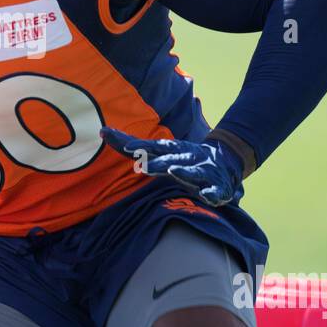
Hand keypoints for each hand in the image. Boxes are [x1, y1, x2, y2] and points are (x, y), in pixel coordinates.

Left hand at [100, 126, 244, 206]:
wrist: (225, 159)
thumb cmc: (183, 156)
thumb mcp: (160, 149)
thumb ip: (132, 144)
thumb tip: (102, 131)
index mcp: (172, 150)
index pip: (153, 147)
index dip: (141, 147)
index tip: (126, 147)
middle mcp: (186, 158)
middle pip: (170, 159)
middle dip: (157, 163)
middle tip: (143, 165)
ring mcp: (202, 171)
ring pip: (192, 172)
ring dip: (183, 172)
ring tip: (173, 171)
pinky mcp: (217, 186)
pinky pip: (215, 191)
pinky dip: (211, 193)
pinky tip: (206, 195)